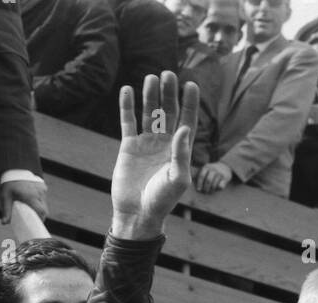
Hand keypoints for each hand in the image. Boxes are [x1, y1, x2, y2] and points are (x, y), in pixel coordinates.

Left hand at [0, 178, 48, 224]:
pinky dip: (40, 200)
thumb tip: (4, 223)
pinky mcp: (43, 185)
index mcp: (30, 197)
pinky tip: (34, 200)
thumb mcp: (6, 196)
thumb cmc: (9, 183)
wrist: (14, 167)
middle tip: (34, 218)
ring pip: (44, 203)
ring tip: (33, 208)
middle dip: (41, 215)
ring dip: (40, 207)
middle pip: (44, 209)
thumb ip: (6, 210)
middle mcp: (38, 193)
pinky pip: (43, 196)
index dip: (41, 219)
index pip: (41, 211)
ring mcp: (42, 189)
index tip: (37, 223)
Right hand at [110, 72, 199, 238]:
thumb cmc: (162, 200)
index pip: (186, 121)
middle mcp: (164, 144)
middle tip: (168, 74)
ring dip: (150, 96)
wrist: (137, 213)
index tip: (190, 84)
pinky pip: (128, 122)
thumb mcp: (177, 179)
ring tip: (150, 78)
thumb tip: (183, 128)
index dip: (189, 103)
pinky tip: (127, 90)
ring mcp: (146, 143)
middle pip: (167, 112)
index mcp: (180, 150)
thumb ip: (182, 154)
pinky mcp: (129, 146)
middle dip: (169, 94)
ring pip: (148, 113)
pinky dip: (127, 106)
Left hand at [196, 161, 233, 193]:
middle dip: (206, 188)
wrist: (225, 166)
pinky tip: (217, 188)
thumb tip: (189, 181)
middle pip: (208, 181)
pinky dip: (218, 189)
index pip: (201, 176)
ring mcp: (220, 173)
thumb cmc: (212, 170)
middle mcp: (213, 169)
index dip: (199, 184)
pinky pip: (221, 186)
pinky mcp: (225, 178)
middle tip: (205, 192)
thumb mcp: (205, 168)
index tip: (198, 190)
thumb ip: (198, 173)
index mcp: (206, 167)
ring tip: (210, 192)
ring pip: (214, 184)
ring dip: (211, 190)